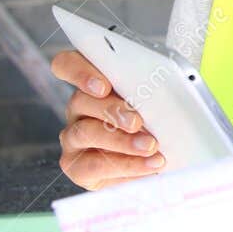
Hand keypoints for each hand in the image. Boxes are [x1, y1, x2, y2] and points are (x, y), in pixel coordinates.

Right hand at [50, 49, 164, 189]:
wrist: (160, 159)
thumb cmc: (158, 120)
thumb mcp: (157, 100)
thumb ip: (150, 90)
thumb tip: (166, 91)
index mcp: (91, 82)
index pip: (66, 64)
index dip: (79, 72)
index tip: (103, 86)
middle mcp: (78, 108)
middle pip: (79, 100)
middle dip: (111, 110)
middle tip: (137, 122)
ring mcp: (73, 137)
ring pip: (84, 133)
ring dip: (120, 141)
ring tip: (149, 147)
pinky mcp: (78, 167)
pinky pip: (92, 167)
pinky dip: (125, 167)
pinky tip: (148, 166)